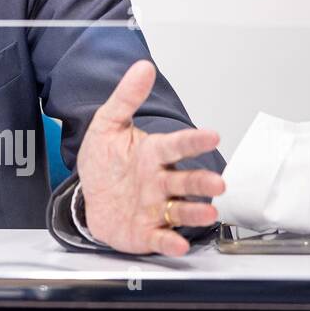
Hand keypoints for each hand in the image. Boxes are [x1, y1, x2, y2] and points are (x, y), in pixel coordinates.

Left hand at [75, 60, 226, 255]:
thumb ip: (126, 97)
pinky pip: (161, 237)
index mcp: (153, 154)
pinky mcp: (147, 231)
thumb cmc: (106, 161)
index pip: (176, 145)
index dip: (193, 141)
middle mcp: (160, 181)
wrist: (90, 195)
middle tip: (218, 183)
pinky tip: (178, 243)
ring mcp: (156, 207)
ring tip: (209, 211)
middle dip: (202, 182)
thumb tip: (142, 67)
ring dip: (194, 212)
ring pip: (180, 210)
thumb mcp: (107, 124)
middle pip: (185, 181)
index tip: (212, 135)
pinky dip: (170, 242)